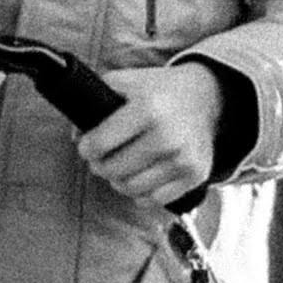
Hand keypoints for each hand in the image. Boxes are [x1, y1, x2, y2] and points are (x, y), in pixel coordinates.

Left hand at [76, 62, 221, 205]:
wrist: (206, 97)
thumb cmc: (159, 91)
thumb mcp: (126, 82)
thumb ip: (96, 100)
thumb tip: (76, 135)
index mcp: (148, 107)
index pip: (100, 144)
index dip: (86, 148)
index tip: (87, 147)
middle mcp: (167, 136)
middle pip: (113, 170)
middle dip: (100, 166)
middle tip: (101, 159)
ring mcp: (183, 158)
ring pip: (131, 189)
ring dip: (118, 181)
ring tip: (119, 168)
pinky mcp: (195, 175)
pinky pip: (154, 200)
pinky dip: (141, 192)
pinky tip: (140, 176)